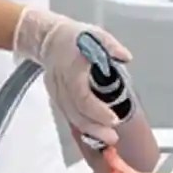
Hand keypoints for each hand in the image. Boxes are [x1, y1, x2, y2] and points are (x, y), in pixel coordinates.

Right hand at [13, 7, 133, 144]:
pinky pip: (69, 115)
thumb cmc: (72, 37)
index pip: (81, 95)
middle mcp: (60, 84)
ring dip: (89, 130)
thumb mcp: (94, 34)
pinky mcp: (56, 98)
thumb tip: (125, 56)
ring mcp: (56, 92)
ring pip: (71, 117)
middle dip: (95, 128)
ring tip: (108, 138)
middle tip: (113, 137)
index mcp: (70, 68)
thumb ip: (110, 45)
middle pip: (75, 112)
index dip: (97, 111)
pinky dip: (83, 125)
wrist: (47, 39)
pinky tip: (96, 132)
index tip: (113, 119)